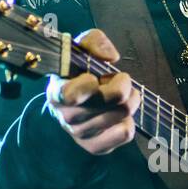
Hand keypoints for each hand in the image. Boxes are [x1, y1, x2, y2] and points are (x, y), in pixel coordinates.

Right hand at [45, 29, 140, 154]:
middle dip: (124, 85)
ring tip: (120, 96)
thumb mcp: (81, 48)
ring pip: (122, 115)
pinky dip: (128, 120)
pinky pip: (125, 133)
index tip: (93, 77)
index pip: (71, 95)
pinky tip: (118, 114)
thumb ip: (94, 41)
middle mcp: (66, 117)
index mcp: (57, 92)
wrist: (71, 99)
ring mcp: (81, 134)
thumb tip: (111, 57)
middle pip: (111, 102)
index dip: (89, 84)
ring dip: (130, 100)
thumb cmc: (77, 71)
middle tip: (120, 80)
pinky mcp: (96, 147)